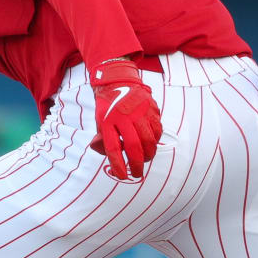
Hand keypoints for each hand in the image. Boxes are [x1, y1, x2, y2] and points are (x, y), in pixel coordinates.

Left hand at [88, 59, 161, 179]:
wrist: (118, 81)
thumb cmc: (108, 107)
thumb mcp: (100, 122)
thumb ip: (105, 140)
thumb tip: (114, 160)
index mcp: (108, 120)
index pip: (113, 147)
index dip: (118, 164)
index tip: (122, 176)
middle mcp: (124, 116)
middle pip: (134, 146)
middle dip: (137, 164)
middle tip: (137, 174)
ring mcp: (140, 111)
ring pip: (149, 140)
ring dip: (148, 155)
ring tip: (144, 159)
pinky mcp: (152, 109)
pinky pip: (157, 131)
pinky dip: (155, 141)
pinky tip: (150, 145)